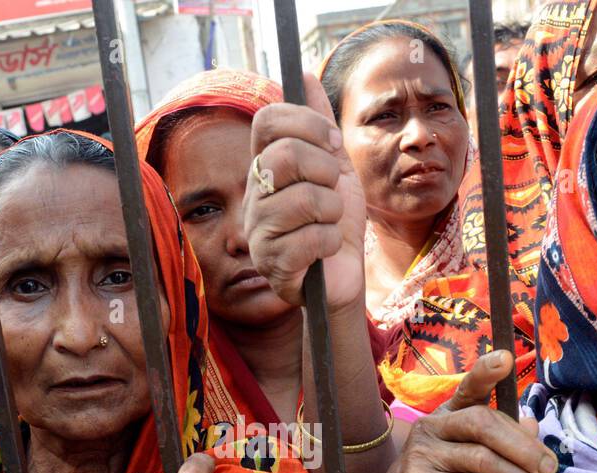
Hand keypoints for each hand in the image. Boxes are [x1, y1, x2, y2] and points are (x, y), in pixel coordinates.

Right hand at [244, 72, 365, 311]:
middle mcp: (253, 195)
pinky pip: (311, 239)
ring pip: (302, 199)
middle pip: (284, 156)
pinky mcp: (271, 265)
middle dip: (325, 170)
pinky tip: (325, 250)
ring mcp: (257, 231)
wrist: (343, 274)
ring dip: (332, 211)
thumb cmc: (335, 221)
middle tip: (334, 190)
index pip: (268, 121)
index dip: (307, 124)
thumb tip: (305, 75)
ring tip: (330, 223)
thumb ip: (319, 125)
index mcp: (264, 167)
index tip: (333, 143)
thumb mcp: (335, 167)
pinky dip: (330, 242)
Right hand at [361, 351, 556, 472]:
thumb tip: (532, 425)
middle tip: (550, 469)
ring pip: (484, 461)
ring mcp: (423, 455)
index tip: (505, 358)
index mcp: (446, 415)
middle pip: (484, 424)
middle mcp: (431, 428)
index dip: (486, 372)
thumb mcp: (470, 456)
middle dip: (524, 448)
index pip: (468, 388)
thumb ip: (501, 439)